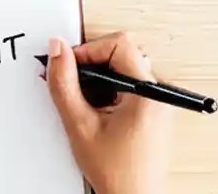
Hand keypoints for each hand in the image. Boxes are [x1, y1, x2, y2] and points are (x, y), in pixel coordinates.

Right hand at [46, 32, 172, 193]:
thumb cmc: (118, 173)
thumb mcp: (80, 125)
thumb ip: (64, 84)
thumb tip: (58, 51)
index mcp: (147, 91)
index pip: (118, 43)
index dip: (87, 50)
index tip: (69, 64)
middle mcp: (158, 92)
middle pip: (122, 53)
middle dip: (92, 64)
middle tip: (73, 85)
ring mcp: (159, 101)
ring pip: (125, 68)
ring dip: (100, 79)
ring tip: (86, 104)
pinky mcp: (154, 110)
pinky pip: (131, 85)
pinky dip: (109, 91)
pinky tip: (98, 112)